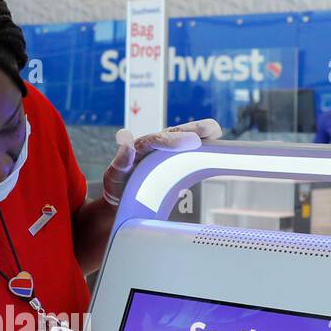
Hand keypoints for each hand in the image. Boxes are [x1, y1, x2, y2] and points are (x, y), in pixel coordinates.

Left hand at [101, 119, 221, 204]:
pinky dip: (202, 147)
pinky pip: (188, 153)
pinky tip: (216, 144)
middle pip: (173, 133)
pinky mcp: (173, 161)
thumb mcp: (114, 178)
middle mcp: (153, 146)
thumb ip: (120, 162)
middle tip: (212, 129)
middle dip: (193, 129)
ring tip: (216, 131)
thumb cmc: (118, 188)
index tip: (192, 142)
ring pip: (183, 138)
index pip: (155, 140)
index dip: (172, 140)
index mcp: (139, 149)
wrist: (122, 201)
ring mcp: (164, 152)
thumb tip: (125, 139)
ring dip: (200, 133)